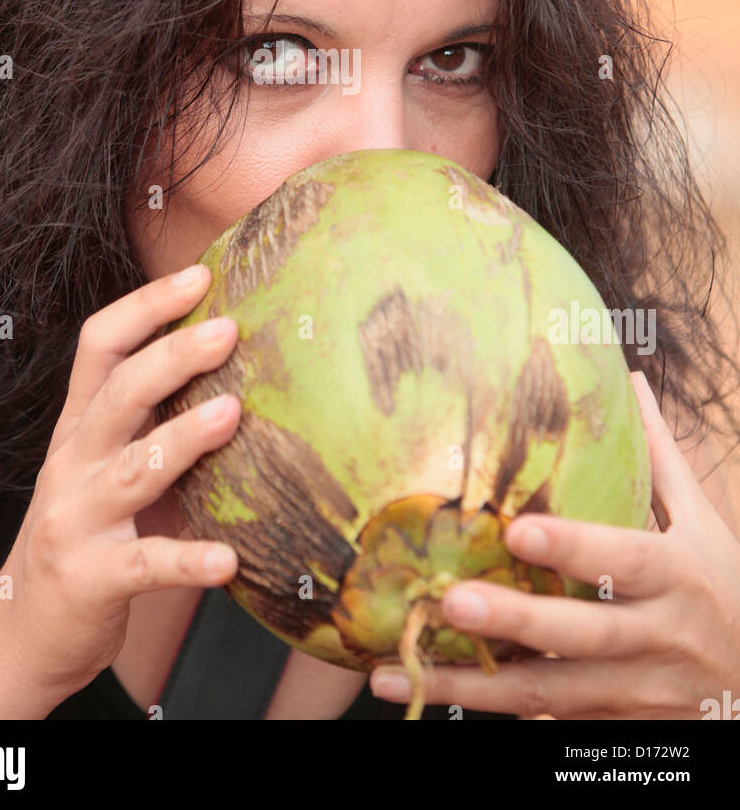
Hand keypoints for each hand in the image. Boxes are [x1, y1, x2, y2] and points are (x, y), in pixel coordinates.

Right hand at [0, 264, 241, 702]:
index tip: (200, 275)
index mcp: (80, 428)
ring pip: (131, 468)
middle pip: (117, 394)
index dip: (146, 306)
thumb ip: (154, 427)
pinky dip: (187, 560)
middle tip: (228, 330)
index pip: (100, 346)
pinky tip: (228, 560)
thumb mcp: (107, 470)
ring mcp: (77, 520)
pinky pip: (145, 565)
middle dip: (171, 356)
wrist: (21, 638)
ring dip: (183, 439)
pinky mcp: (92, 580)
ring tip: (232, 414)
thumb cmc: (87, 538)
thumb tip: (242, 377)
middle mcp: (73, 463)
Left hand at [370, 371, 739, 718]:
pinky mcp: (616, 728)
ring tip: (401, 669)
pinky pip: (549, 721)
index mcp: (678, 577)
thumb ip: (662, 459)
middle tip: (447, 598)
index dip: (574, 548)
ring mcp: (637, 693)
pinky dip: (493, 709)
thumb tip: (636, 382)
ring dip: (476, 683)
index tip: (516, 529)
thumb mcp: (703, 526)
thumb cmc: (721, 591)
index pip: (626, 560)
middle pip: (582, 634)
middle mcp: (660, 639)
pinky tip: (433, 694)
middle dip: (515, 621)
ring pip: (552, 693)